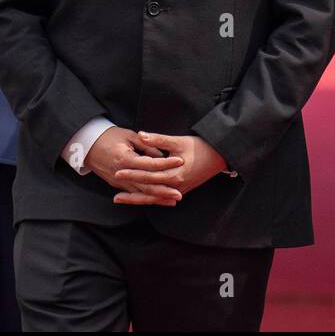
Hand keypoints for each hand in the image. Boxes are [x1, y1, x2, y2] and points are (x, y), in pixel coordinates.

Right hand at [83, 126, 184, 205]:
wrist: (87, 145)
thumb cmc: (109, 136)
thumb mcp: (129, 136)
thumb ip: (146, 145)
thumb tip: (161, 155)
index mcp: (125, 158)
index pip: (150, 163)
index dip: (166, 163)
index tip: (181, 161)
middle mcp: (121, 173)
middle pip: (146, 185)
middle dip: (164, 190)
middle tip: (179, 194)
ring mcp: (117, 181)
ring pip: (140, 193)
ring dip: (157, 198)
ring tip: (172, 200)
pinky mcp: (116, 185)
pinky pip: (133, 194)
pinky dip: (146, 198)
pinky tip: (157, 200)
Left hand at [111, 132, 227, 205]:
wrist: (220, 156)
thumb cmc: (201, 147)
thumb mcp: (179, 141)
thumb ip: (159, 140)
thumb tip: (141, 135)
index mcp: (174, 174)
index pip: (148, 175)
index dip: (133, 173)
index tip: (118, 171)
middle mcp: (176, 186)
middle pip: (149, 191)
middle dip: (131, 191)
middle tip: (114, 192)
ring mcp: (179, 190)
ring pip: (154, 198)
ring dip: (137, 199)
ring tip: (121, 199)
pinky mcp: (181, 190)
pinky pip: (162, 197)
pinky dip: (150, 199)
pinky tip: (139, 199)